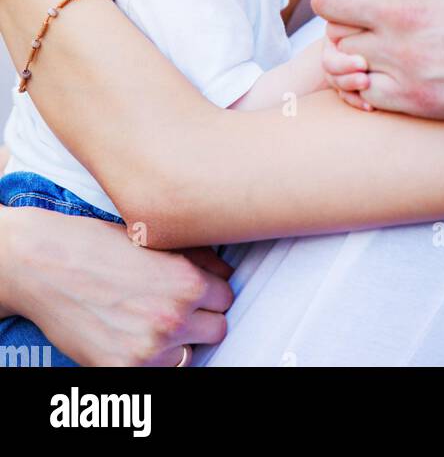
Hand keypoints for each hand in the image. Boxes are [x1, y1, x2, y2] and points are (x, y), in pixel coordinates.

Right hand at [7, 207, 233, 366]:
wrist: (47, 266)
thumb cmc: (96, 246)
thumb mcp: (155, 241)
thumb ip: (197, 259)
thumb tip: (224, 270)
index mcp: (186, 282)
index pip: (226, 297)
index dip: (211, 291)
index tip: (198, 290)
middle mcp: (173, 318)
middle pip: (217, 329)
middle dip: (201, 317)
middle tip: (177, 306)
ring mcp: (149, 349)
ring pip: (189, 354)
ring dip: (177, 341)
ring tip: (149, 320)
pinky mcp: (123, 370)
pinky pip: (159, 371)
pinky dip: (150, 358)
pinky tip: (132, 335)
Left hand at [294, 0, 443, 126]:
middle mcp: (404, 12)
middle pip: (326, 2)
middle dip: (329, 2)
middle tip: (346, 6)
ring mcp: (404, 59)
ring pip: (336, 48)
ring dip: (346, 44)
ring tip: (370, 43)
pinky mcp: (413, 100)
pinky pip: (356, 92)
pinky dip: (360, 85)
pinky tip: (378, 77)